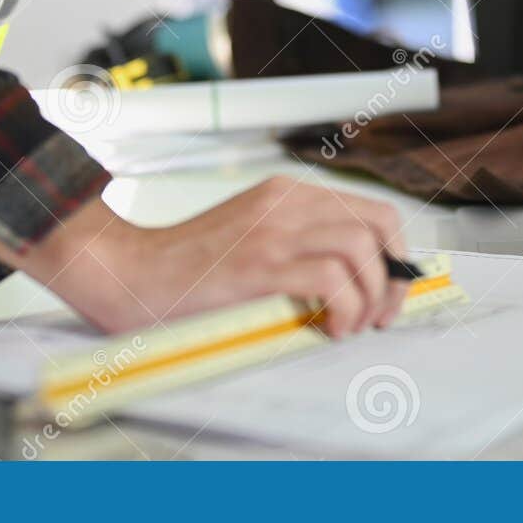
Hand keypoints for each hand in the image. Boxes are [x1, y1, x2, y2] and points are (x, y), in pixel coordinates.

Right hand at [25, 177, 409, 338]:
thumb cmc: (184, 270)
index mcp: (285, 194)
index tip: (389, 292)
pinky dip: (344, 309)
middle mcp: (286, 202)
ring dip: (369, 296)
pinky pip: (332, 279)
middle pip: (377, 224)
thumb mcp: (250, 240)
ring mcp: (273, 230)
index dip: (394, 254)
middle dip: (394, 276)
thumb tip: (354, 282)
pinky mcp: (260, 263)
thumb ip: (295, 246)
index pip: (371, 210)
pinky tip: (327, 328)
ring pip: (361, 249)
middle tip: (380, 315)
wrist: (128, 272)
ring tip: (349, 326)